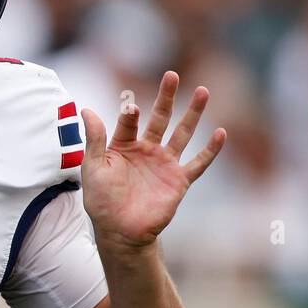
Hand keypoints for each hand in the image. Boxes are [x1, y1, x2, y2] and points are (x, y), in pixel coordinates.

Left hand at [79, 72, 226, 251]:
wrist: (120, 232)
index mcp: (124, 145)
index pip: (129, 122)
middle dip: (166, 97)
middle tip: (171, 75)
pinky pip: (198, 163)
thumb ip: (94, 139)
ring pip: (182, 133)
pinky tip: (221, 133)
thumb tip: (86, 110)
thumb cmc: (102, 201)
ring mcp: (165, 164)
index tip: (131, 108)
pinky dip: (210, 150)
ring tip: (203, 91)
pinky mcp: (179, 181)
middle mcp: (147, 150)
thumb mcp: (93, 167)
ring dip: (193, 114)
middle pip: (160, 117)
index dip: (130, 115)